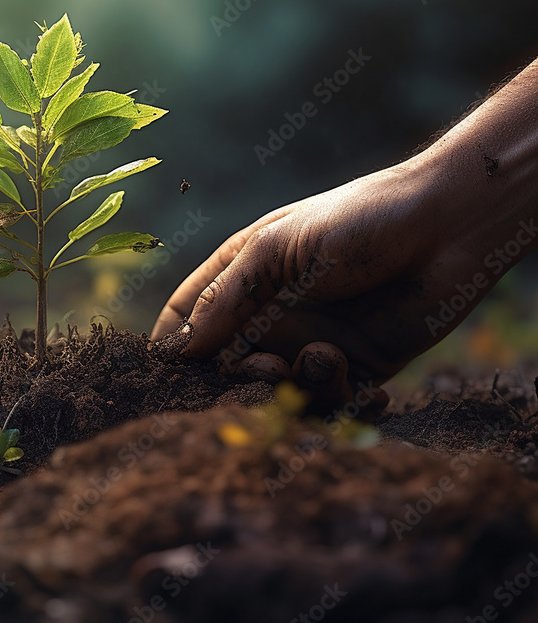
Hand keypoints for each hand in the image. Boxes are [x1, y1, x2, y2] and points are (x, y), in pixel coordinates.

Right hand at [151, 161, 488, 412]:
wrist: (448, 226)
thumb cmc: (356, 218)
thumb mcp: (275, 248)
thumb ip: (225, 297)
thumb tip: (178, 349)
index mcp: (240, 278)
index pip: (185, 322)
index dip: (173, 352)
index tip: (172, 379)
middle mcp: (269, 315)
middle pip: (227, 370)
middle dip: (241, 380)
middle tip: (270, 368)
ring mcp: (309, 342)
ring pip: (279, 394)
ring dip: (297, 391)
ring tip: (328, 360)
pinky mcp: (356, 367)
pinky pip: (333, 404)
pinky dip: (345, 403)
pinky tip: (371, 389)